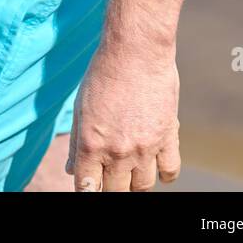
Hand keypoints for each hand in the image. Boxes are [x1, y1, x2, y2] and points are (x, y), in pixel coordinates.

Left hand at [66, 43, 180, 191]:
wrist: (136, 50)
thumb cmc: (103, 74)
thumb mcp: (81, 106)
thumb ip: (76, 142)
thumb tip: (71, 170)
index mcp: (91, 144)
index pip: (87, 189)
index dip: (88, 191)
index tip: (92, 186)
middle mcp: (117, 151)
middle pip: (115, 192)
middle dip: (111, 187)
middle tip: (111, 175)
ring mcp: (144, 147)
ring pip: (142, 187)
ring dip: (135, 182)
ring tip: (132, 167)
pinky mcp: (168, 137)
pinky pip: (170, 172)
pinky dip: (164, 173)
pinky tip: (156, 162)